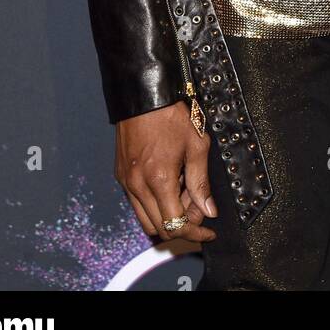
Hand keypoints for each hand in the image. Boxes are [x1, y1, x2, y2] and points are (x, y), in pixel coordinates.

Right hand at [115, 101, 217, 247]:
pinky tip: (168, 184)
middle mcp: (138, 186)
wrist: (144, 96)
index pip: (176, 225)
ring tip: (183, 194)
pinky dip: (153, 204)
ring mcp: (126, 182)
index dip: (195, 233)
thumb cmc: (171, 116)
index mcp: (159, 180)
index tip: (208, 232)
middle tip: (198, 206)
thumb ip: (201, 182)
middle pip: (160, 228)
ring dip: (166, 217)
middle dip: (183, 225)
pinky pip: (136, 203)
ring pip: (146, 220)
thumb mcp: (196, 145)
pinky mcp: (121, 175)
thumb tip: (208, 211)